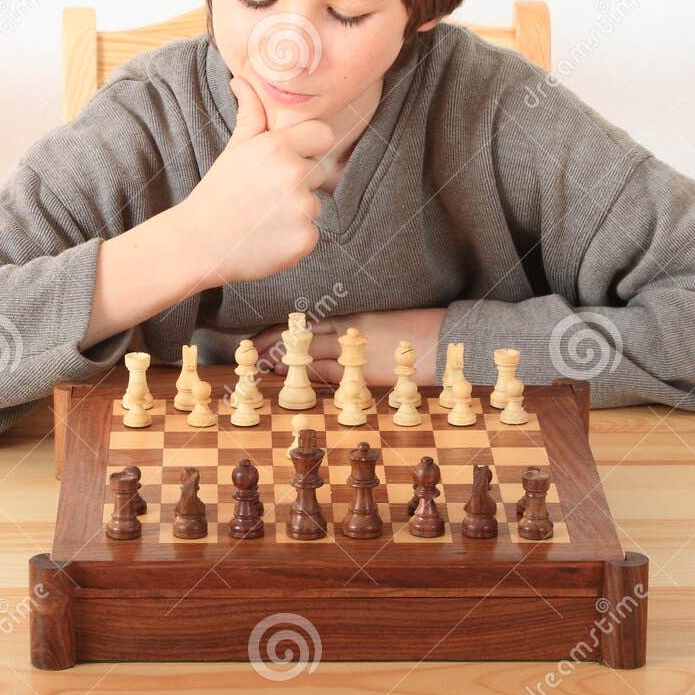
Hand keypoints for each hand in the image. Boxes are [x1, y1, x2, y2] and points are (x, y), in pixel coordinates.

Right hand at [171, 76, 335, 289]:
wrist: (198, 243)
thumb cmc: (218, 192)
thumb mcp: (234, 149)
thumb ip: (251, 114)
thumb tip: (242, 80)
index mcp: (279, 147)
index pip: (322, 135)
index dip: (307, 147)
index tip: (287, 160)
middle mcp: (295, 174)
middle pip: (318, 172)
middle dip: (297, 182)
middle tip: (264, 195)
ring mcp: (303, 208)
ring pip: (314, 204)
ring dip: (295, 212)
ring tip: (262, 218)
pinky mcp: (306, 238)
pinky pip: (311, 232)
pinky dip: (293, 237)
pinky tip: (267, 237)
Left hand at [249, 308, 446, 387]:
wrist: (445, 340)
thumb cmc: (416, 332)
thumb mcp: (383, 323)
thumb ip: (358, 329)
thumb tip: (335, 338)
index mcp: (353, 316)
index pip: (307, 322)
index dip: (281, 329)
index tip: (260, 335)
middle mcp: (349, 330)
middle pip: (301, 335)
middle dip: (274, 343)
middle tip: (250, 351)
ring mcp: (355, 350)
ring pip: (309, 352)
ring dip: (284, 359)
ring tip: (261, 366)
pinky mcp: (363, 370)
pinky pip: (328, 372)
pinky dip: (307, 374)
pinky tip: (290, 378)